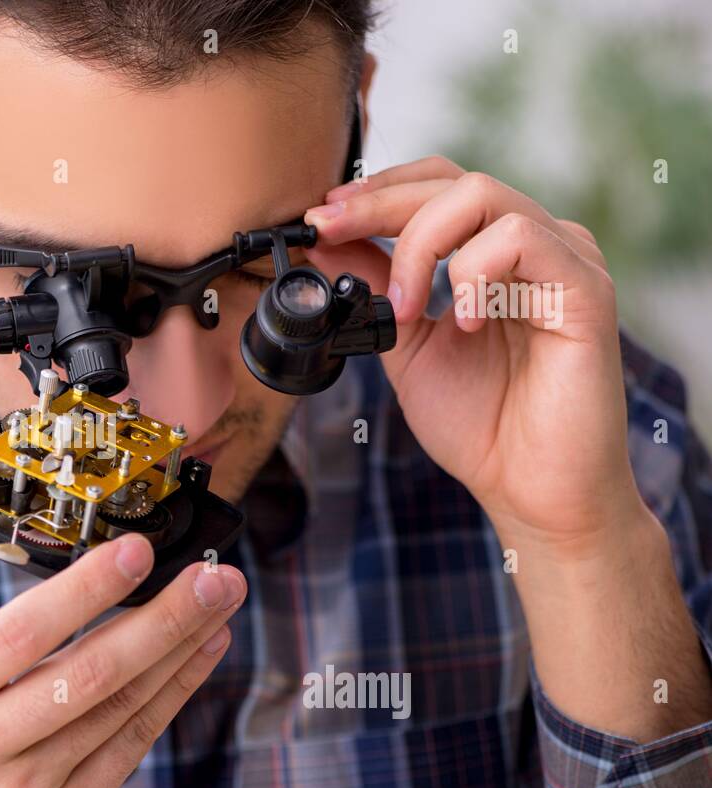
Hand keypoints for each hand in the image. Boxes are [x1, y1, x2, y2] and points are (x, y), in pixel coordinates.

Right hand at [0, 442, 245, 787]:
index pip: (21, 636)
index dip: (84, 593)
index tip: (139, 550)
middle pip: (87, 677)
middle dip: (161, 622)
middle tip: (216, 577)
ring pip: (120, 712)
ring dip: (179, 652)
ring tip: (222, 601)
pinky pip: (132, 747)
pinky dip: (173, 694)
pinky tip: (203, 651)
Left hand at [304, 157, 647, 552]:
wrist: (529, 488)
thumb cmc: (481, 423)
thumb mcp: (405, 344)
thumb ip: (374, 287)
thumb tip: (325, 240)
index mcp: (495, 252)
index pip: (437, 186)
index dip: (376, 191)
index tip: (321, 216)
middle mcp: (535, 244)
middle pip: (453, 180)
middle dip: (378, 202)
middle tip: (330, 228)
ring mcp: (564, 260)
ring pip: (483, 195)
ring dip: (419, 245)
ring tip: (403, 310)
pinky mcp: (586, 290)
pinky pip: (522, 238)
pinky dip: (472, 272)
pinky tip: (460, 322)